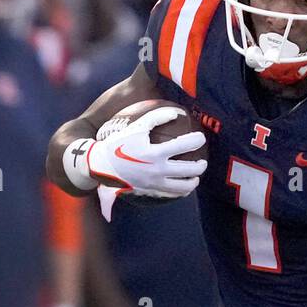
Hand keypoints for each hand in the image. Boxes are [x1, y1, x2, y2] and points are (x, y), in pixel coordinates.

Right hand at [88, 106, 206, 198]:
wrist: (103, 165)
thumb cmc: (119, 143)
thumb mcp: (136, 127)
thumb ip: (157, 117)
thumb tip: (177, 112)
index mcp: (154, 153)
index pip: (183, 146)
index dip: (196, 141)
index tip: (201, 138)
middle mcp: (157, 170)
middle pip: (189, 170)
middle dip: (201, 166)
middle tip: (203, 161)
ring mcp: (155, 183)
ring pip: (183, 187)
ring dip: (193, 181)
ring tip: (195, 176)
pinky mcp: (151, 192)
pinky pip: (172, 194)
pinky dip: (181, 191)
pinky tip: (183, 186)